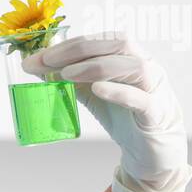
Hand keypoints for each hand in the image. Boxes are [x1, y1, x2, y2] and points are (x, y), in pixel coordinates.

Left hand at [21, 31, 191, 191]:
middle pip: (118, 43)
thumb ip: (69, 79)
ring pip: (134, 66)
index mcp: (131, 57)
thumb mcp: (91, 93)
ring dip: (96, 66)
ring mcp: (155, 89)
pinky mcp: (156, 114)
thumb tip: (35, 66)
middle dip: (79, 49)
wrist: (148, 151)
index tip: (40, 56)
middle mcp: (147, 67)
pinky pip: (142, 99)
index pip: (102, 39)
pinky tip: (97, 89)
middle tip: (48, 61)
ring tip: (66, 74)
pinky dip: (118, 92)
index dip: (70, 44)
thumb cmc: (122, 115)